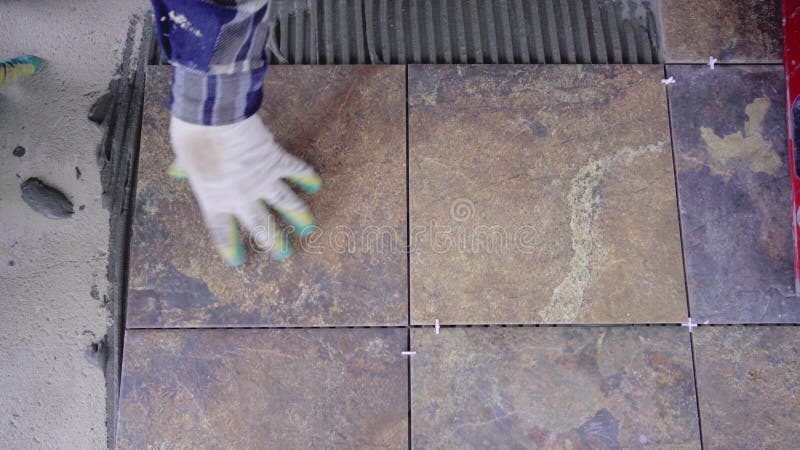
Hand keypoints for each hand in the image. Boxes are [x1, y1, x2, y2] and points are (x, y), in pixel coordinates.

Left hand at [169, 114, 320, 265]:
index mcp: (214, 199)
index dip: (229, 245)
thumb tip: (175, 171)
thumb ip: (184, 169)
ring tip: (308, 228)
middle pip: (260, 225)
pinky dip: (306, 176)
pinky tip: (316, 184)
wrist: (213, 118)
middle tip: (283, 254)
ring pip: (284, 204)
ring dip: (298, 216)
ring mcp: (262, 181)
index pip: (222, 230)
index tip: (237, 260)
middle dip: (273, 241)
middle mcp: (241, 196)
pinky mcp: (276, 161)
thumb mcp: (183, 157)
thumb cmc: (193, 136)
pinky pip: (295, 171)